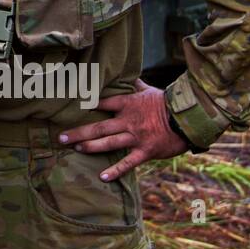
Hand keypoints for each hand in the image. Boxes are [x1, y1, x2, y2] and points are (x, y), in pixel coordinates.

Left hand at [57, 79, 188, 181]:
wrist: (188, 119)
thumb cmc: (166, 103)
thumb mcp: (148, 90)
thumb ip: (133, 84)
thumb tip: (124, 71)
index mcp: (127, 104)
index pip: (101, 103)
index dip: (86, 105)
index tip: (70, 107)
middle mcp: (128, 121)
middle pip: (98, 127)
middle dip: (78, 132)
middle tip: (61, 137)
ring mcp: (136, 137)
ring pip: (108, 143)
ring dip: (89, 147)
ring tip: (75, 149)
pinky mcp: (145, 151)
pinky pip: (127, 162)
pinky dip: (115, 170)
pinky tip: (102, 177)